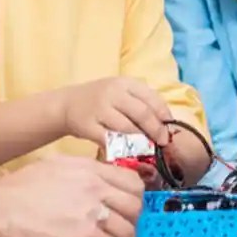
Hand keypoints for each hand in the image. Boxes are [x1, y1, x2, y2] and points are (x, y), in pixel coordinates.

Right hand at [0, 155, 144, 236]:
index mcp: (89, 168)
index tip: (133, 207)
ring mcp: (91, 210)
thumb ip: (79, 174)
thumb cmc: (17, 188)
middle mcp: (95, 186)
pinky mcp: (84, 235)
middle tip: (129, 229)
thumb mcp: (55, 167)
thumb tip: (90, 182)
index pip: (132, 181)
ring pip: (129, 228)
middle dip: (136, 219)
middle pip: (135, 204)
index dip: (136, 197)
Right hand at [56, 77, 172, 145]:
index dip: (163, 114)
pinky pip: (110, 140)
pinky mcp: (88, 126)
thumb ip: (140, 102)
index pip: (151, 97)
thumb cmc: (100, 100)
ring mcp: (99, 109)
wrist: (67, 104)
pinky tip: (128, 153)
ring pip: (127, 128)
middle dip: (156, 130)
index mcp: (125, 83)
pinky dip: (121, 148)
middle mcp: (113, 93)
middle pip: (142, 113)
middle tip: (162, 142)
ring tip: (148, 148)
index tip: (170, 127)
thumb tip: (166, 123)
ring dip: (141, 141)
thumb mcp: (120, 92)